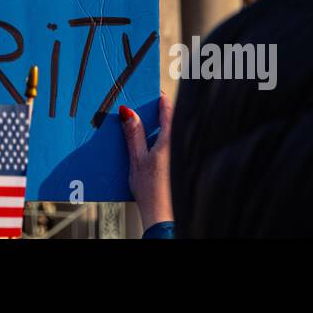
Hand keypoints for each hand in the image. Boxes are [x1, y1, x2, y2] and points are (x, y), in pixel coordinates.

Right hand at [120, 92, 172, 229]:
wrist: (164, 217)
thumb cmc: (152, 192)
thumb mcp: (137, 160)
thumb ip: (133, 134)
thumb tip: (128, 113)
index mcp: (171, 139)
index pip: (168, 110)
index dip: (160, 100)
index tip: (153, 94)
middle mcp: (181, 145)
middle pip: (173, 121)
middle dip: (160, 115)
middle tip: (145, 113)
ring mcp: (183, 156)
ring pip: (174, 135)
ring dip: (162, 131)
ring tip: (147, 134)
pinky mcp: (183, 167)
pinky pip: (174, 147)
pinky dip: (164, 145)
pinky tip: (153, 153)